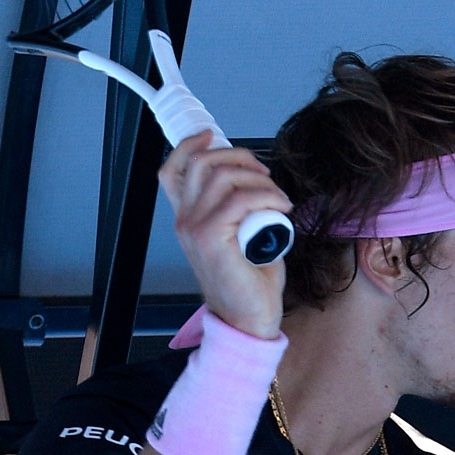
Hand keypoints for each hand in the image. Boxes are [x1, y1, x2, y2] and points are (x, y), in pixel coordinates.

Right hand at [158, 131, 291, 338]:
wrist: (247, 318)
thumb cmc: (248, 282)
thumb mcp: (240, 236)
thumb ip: (238, 210)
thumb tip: (257, 182)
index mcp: (187, 218)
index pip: (172, 171)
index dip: (189, 145)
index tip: (213, 136)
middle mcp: (184, 221)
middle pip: (201, 163)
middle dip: (238, 156)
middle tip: (264, 172)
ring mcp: (194, 229)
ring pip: (221, 177)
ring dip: (257, 178)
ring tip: (277, 195)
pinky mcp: (212, 238)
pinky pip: (240, 200)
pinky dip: (267, 196)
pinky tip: (283, 206)